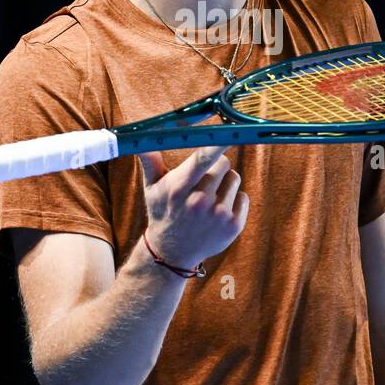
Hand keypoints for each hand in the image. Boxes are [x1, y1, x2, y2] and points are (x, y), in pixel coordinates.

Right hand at [136, 145, 249, 270]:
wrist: (171, 252)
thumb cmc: (162, 212)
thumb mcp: (151, 188)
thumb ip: (150, 161)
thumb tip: (141, 139)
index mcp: (180, 188)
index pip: (202, 158)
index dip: (217, 143)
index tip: (229, 132)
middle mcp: (200, 202)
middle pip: (223, 163)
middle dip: (215, 166)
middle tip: (203, 178)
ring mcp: (219, 215)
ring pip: (234, 178)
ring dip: (225, 183)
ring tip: (208, 196)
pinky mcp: (233, 226)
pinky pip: (243, 196)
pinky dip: (234, 200)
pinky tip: (217, 210)